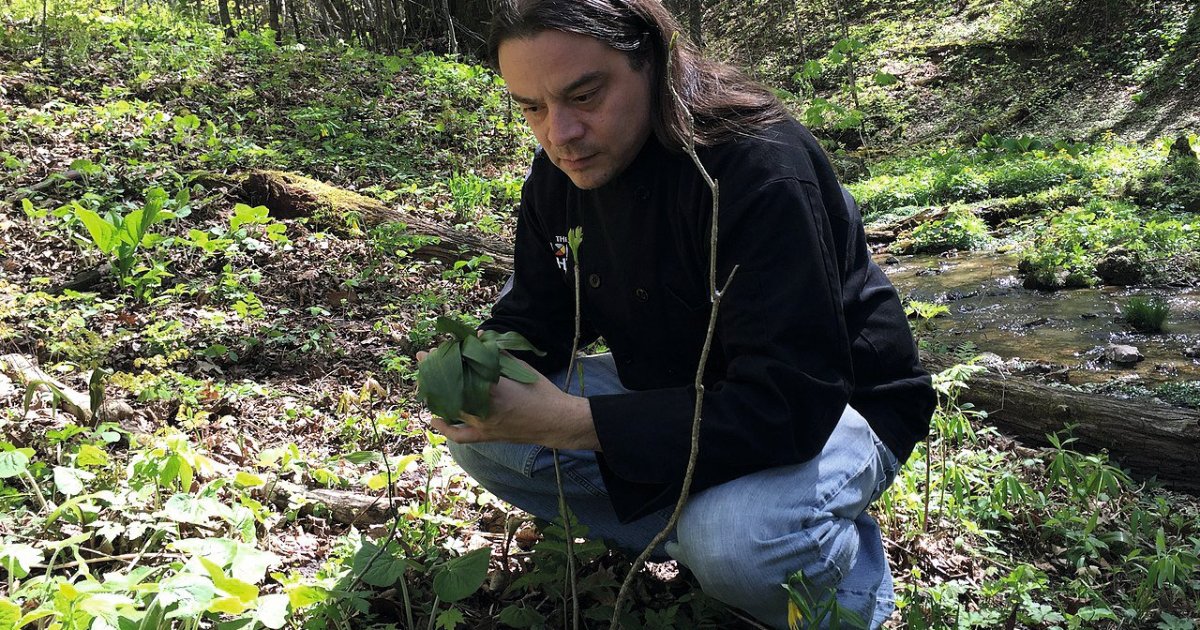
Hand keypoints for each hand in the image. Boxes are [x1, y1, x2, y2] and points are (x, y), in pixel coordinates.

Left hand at [415, 351, 600, 450]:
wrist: (557, 422)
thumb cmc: (542, 392)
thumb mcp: (521, 367)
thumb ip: (498, 353)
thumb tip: (480, 336)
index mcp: (492, 387)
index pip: (458, 372)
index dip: (440, 362)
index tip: (427, 353)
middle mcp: (483, 408)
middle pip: (448, 390)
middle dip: (433, 375)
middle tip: (426, 362)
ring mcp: (482, 425)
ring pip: (450, 410)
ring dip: (437, 396)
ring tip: (430, 383)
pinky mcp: (486, 436)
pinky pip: (460, 435)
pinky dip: (445, 428)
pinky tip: (435, 418)